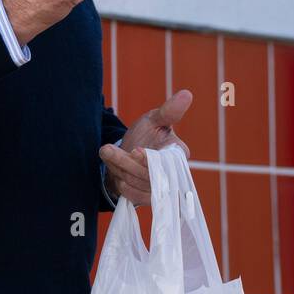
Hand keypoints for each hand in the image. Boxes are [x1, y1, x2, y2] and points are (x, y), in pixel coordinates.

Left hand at [100, 90, 192, 206]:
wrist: (129, 154)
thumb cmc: (146, 134)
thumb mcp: (154, 119)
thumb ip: (169, 111)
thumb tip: (186, 94)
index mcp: (178, 154)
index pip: (166, 162)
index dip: (149, 159)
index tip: (135, 151)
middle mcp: (172, 175)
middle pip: (147, 173)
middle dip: (124, 161)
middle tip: (106, 149)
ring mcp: (159, 189)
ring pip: (135, 182)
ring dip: (117, 167)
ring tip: (107, 152)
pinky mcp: (146, 199)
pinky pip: (130, 193)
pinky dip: (118, 180)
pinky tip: (115, 169)